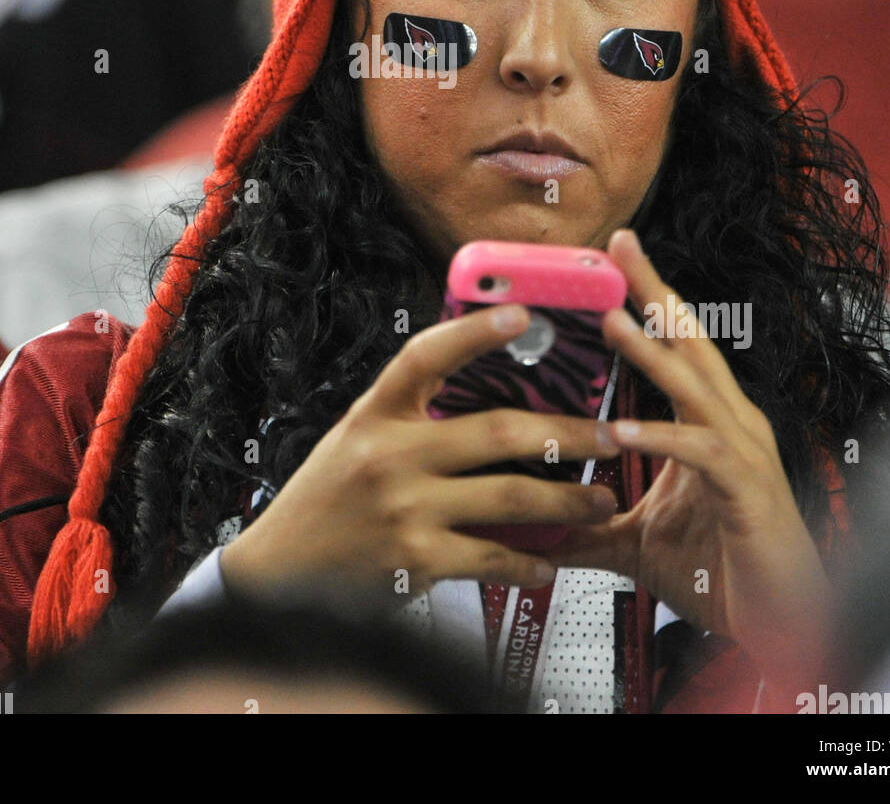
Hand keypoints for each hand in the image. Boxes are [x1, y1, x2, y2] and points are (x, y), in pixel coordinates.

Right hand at [220, 303, 618, 599]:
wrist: (277, 573)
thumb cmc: (325, 501)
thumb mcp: (355, 440)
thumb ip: (408, 417)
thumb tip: (481, 391)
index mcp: (374, 414)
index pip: (426, 357)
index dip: (474, 332)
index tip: (522, 315)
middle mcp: (389, 455)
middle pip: (494, 430)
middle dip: (566, 433)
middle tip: (612, 435)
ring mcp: (404, 509)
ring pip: (508, 495)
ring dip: (566, 500)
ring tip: (599, 500)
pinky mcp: (414, 561)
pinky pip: (490, 556)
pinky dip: (527, 562)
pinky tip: (549, 563)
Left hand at [547, 229, 831, 691]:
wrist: (781, 627)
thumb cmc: (725, 572)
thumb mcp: (637, 543)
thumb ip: (589, 526)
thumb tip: (537, 524)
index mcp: (707, 422)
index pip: (674, 348)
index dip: (647, 302)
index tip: (613, 261)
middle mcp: (730, 424)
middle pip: (691, 344)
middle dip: (655, 293)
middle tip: (622, 250)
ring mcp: (743, 452)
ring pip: (696, 387)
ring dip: (653, 353)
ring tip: (613, 321)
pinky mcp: (747, 490)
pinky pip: (701, 452)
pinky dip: (663, 437)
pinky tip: (624, 430)